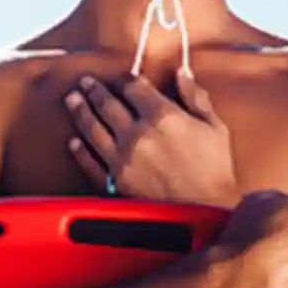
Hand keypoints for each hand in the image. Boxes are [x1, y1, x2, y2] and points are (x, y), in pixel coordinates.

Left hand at [64, 73, 237, 205]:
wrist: (205, 215)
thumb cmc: (214, 173)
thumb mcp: (215, 129)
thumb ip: (196, 98)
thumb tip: (182, 73)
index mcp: (162, 116)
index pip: (135, 88)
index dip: (126, 79)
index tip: (121, 76)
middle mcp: (137, 134)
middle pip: (108, 105)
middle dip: (95, 90)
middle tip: (84, 82)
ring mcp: (122, 159)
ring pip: (93, 129)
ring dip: (80, 112)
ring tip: (72, 100)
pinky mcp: (114, 182)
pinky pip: (91, 163)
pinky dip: (80, 151)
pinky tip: (73, 142)